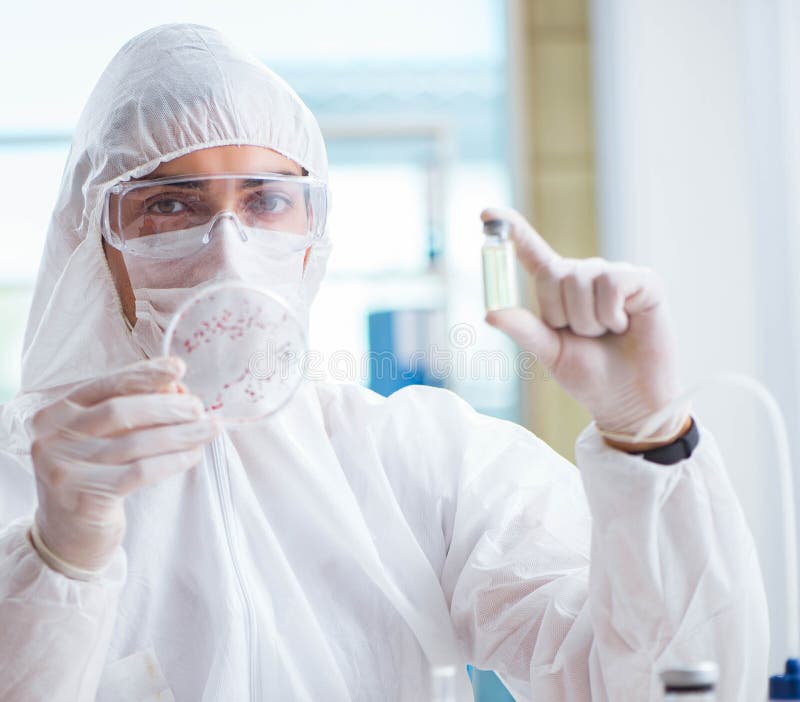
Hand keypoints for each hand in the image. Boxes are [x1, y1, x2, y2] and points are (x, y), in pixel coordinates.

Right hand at [29, 357, 220, 575]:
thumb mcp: (101, 439)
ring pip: (136, 443)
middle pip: (120, 411)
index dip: (143, 374)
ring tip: (209, 429)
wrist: (68, 537)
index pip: (104, 385)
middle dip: (167, 406)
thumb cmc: (93, 477)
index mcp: (54, 415)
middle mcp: (52, 439)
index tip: (178, 369)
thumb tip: (176, 387)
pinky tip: (193, 454)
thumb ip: (129, 412)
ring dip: (180, 434)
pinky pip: (140, 472)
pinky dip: (173, 461)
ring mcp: (63, 470)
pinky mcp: (84, 498)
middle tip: (199, 407)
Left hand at [482, 206, 688, 444]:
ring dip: (588, 321)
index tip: (485, 214)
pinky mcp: (644, 281)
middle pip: (553, 274)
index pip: (532, 252)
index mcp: (560, 289)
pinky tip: (626, 325)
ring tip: (608, 334)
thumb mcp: (549, 352)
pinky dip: (611, 314)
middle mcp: (586, 274)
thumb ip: (523, 329)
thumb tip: (490, 312)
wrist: (628, 400)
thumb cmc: (589, 376)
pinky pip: (611, 283)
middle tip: (584, 336)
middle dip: (562, 315)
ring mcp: (616, 274)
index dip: (511, 230)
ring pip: (581, 281)